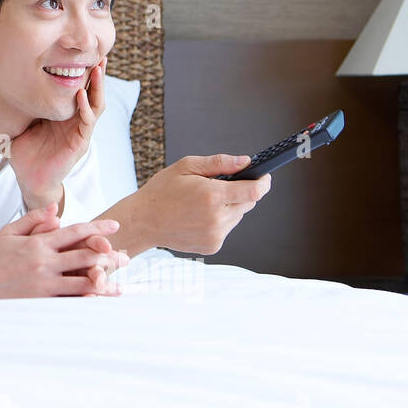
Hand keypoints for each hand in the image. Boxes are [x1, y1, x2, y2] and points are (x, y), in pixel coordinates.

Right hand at [0, 203, 122, 297]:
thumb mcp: (9, 232)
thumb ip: (34, 220)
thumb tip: (57, 210)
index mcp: (38, 243)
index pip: (75, 232)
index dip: (98, 227)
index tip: (116, 225)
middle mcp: (45, 262)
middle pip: (85, 257)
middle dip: (108, 257)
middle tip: (125, 258)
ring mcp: (44, 283)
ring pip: (82, 282)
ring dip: (103, 284)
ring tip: (119, 287)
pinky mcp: (41, 301)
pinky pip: (69, 301)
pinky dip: (86, 302)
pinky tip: (99, 305)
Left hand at [8, 56, 107, 211]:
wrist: (30, 180)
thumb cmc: (26, 153)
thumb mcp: (22, 123)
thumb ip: (22, 106)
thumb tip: (7, 84)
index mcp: (64, 114)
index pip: (79, 88)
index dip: (83, 72)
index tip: (84, 53)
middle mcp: (76, 120)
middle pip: (93, 92)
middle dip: (97, 74)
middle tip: (100, 53)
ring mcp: (80, 131)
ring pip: (96, 104)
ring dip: (97, 87)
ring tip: (97, 68)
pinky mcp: (80, 143)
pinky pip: (86, 122)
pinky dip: (85, 108)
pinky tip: (82, 95)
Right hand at [119, 154, 271, 254]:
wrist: (143, 222)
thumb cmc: (161, 191)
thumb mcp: (186, 167)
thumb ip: (220, 163)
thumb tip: (246, 162)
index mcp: (212, 196)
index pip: (254, 191)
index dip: (263, 182)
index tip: (264, 176)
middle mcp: (217, 218)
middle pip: (248, 203)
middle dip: (241, 192)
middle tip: (220, 186)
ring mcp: (216, 235)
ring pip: (238, 216)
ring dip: (229, 207)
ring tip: (204, 202)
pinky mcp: (213, 246)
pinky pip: (226, 228)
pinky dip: (219, 220)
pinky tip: (199, 216)